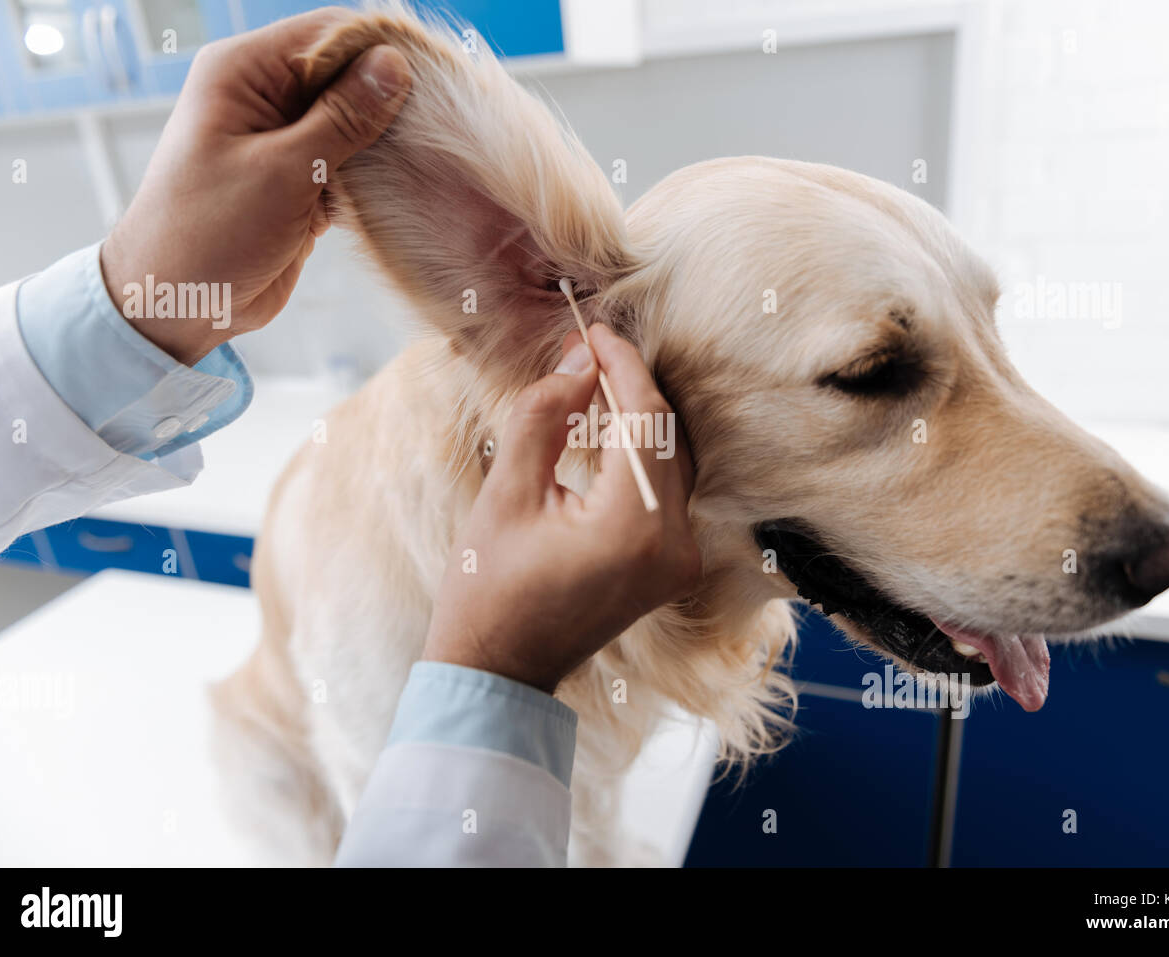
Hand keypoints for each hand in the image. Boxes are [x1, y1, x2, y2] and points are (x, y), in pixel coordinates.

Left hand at [100, 7, 410, 364]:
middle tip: (438, 127)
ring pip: (351, 120)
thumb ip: (342, 118)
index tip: (433, 80)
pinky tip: (399, 187)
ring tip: (424, 159)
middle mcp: (262, 96)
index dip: (380, 50)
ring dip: (383, 141)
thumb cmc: (209, 232)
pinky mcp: (297, 179)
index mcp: (243, 72)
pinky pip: (346, 161)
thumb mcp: (283, 171)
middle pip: (344, 74)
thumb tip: (394, 65)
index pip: (327, 34)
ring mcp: (281, 139)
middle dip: (388, 98)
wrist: (174, 302)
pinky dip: (371, 174)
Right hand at [422, 325, 701, 692]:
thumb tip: (581, 357)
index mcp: (635, 529)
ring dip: (637, 418)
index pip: (646, 419)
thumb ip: (546, 415)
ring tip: (591, 382)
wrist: (499, 668)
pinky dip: (640, 455)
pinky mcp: (673, 566)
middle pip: (667, 436)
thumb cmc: (489, 587)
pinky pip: (667, 490)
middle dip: (630, 386)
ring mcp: (680, 560)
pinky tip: (606, 429)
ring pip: (671, 461)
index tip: (594, 329)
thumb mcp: (507, 492)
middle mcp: (675, 545)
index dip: (622, 365)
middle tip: (587, 349)